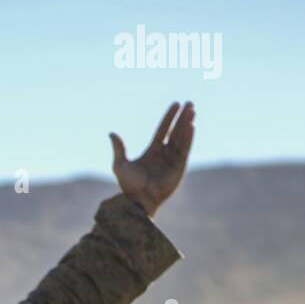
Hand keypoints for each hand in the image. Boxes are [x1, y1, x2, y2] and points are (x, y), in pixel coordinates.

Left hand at [109, 102, 194, 216]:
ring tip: (192, 110)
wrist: (139, 200)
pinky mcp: (179, 168)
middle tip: (190, 103)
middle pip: (175, 131)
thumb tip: (111, 133)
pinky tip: (191, 126)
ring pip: (182, 138)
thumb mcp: (120, 165)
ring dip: (187, 124)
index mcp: (152, 151)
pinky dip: (188, 138)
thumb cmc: (129, 186)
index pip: (163, 130)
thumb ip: (119, 148)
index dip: (169, 117)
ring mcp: (173, 160)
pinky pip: (185, 150)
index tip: (176, 104)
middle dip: (182, 118)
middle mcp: (164, 154)